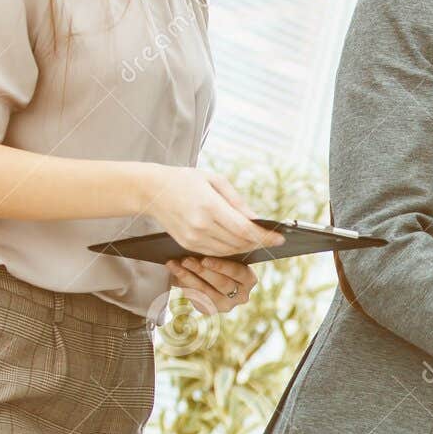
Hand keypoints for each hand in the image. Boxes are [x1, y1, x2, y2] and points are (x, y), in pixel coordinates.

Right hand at [137, 165, 284, 257]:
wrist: (152, 190)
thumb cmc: (185, 180)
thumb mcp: (214, 181)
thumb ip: (237, 202)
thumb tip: (257, 220)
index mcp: (209, 206)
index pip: (244, 228)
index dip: (265, 235)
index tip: (280, 237)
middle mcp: (201, 225)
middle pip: (239, 242)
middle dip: (258, 241)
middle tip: (273, 238)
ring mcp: (193, 238)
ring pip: (230, 251)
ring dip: (246, 247)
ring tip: (257, 239)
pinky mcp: (188, 245)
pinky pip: (217, 253)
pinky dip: (231, 249)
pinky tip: (239, 242)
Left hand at [166, 256, 258, 315]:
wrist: (216, 279)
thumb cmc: (221, 262)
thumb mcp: (225, 257)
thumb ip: (217, 254)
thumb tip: (197, 246)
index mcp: (249, 279)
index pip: (237, 272)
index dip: (220, 266)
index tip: (205, 259)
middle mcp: (241, 296)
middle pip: (221, 284)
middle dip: (202, 271)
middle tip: (186, 260)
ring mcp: (226, 305)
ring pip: (206, 292)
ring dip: (187, 277)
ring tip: (174, 265)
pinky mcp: (211, 310)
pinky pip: (196, 298)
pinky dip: (184, 285)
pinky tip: (174, 275)